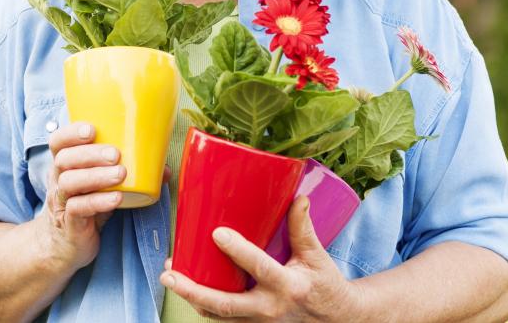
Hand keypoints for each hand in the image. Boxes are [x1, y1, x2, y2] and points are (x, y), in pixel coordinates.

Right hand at [43, 122, 125, 270]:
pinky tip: (116, 198)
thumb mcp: (101, 187)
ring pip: (69, 183)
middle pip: (64, 160)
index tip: (91, 129)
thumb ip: (126, 174)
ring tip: (121, 173)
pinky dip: (98, 201)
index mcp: (64, 166)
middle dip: (90, 153)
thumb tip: (164, 168)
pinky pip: (78, 209)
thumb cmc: (86, 207)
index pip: (58, 142)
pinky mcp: (69, 223)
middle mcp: (57, 180)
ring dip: (96, 176)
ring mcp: (61, 202)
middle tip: (115, 154)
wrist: (66, 246)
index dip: (71, 133)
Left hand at [159, 196, 364, 320]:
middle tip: (169, 274)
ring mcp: (261, 322)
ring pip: (219, 316)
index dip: (238, 251)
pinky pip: (224, 320)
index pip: (259, 267)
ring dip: (192, 298)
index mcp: (289, 286)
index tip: (217, 233)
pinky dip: (204, 306)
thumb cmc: (325, 284)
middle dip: (194, 290)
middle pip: (226, 304)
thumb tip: (297, 196)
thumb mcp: (317, 255)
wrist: (337, 319)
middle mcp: (271, 308)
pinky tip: (189, 288)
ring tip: (171, 277)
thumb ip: (303, 227)